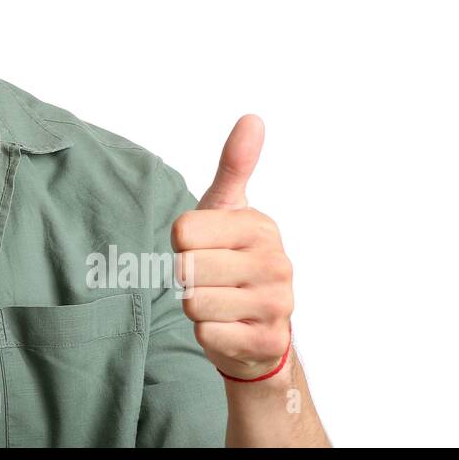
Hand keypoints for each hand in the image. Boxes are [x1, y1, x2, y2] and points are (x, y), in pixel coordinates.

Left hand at [171, 115, 293, 379]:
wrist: (259, 329)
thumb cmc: (233, 260)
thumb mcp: (228, 211)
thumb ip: (235, 166)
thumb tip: (252, 118)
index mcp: (260, 226)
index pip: (182, 232)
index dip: (182, 244)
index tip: (204, 248)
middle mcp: (276, 263)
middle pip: (186, 269)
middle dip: (187, 278)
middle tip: (211, 279)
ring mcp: (277, 304)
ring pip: (193, 303)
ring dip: (197, 307)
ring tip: (220, 302)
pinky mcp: (267, 341)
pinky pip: (206, 335)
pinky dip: (208, 335)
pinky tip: (229, 327)